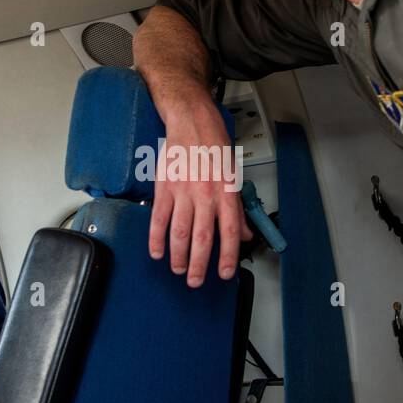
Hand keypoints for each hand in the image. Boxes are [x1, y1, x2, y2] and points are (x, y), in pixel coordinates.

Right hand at [148, 100, 252, 286]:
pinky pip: (159, 219)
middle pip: (202, 238)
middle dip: (198, 265)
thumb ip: (238, 206)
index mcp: (226, 191)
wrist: (191, 121)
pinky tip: (157, 252)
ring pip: (179, 233)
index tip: (224, 273)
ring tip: (178, 270)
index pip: (230, 231)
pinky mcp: (164, 188)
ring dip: (178, 256)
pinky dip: (156, 239)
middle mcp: (206, 194)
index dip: (227, 255)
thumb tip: (245, 232)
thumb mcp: (234, 174)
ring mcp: (183, 192)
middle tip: (196, 281)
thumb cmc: (214, 144)